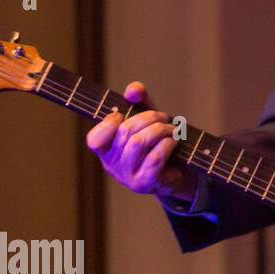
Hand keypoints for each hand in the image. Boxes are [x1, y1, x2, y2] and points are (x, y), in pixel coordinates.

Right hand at [86, 81, 195, 199]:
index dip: (110, 122)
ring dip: (160, 129)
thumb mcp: (147, 117)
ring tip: (172, 128)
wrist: (180, 171)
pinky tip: (174, 141)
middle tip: (164, 117)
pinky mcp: (145, 183)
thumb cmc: (158, 142)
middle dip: (149, 117)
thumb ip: (138, 100)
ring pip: (138, 142)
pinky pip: (154, 157)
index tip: (126, 114)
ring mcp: (127, 176)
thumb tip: (133, 90)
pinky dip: (168, 143)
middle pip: (125, 132)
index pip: (94, 139)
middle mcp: (111, 165)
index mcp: (105, 150)